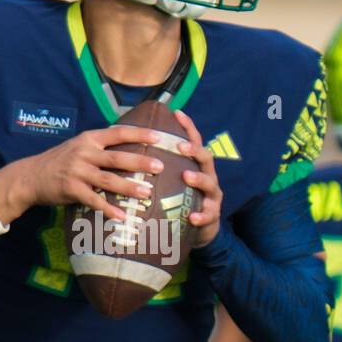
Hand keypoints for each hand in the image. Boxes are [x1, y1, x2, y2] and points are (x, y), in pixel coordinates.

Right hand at [0, 124, 164, 225]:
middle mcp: (84, 152)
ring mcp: (77, 171)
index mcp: (89, 139)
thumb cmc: (60, 162)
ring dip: (130, 187)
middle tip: (160, 167)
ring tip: (147, 193)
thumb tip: (130, 149)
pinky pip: (94, 200)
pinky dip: (108, 209)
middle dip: (141, 162)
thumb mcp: (79, 147)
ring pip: (109, 179)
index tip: (158, 136)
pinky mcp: (71, 189)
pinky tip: (121, 216)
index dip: (139, 133)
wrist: (31, 176)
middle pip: (118, 157)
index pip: (118, 133)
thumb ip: (100, 147)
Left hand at [173, 109, 221, 247]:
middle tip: (180, 146)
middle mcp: (208, 176)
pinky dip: (201, 215)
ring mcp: (212, 195)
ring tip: (187, 177)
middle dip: (194, 150)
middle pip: (206, 157)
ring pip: (210, 183)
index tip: (177, 113)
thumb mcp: (172, 181)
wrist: (199, 228)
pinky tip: (192, 217)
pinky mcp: (212, 215)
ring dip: (198, 178)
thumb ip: (160, 167)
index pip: (194, 141)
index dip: (188, 127)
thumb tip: (130, 150)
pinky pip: (209, 215)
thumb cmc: (179, 201)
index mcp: (196, 165)